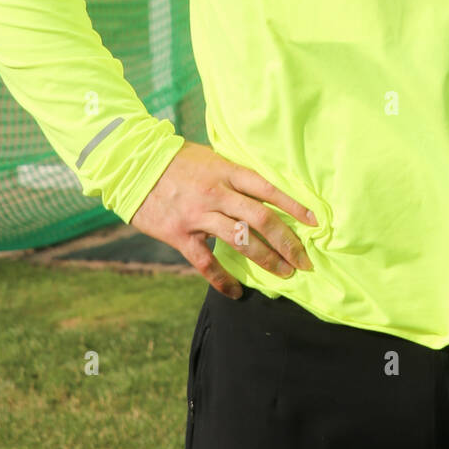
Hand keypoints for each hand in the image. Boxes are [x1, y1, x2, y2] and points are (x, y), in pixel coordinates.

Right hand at [130, 140, 317, 298]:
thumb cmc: (177, 160)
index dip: (295, 206)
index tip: (316, 222)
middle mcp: (217, 192)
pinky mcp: (179, 234)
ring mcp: (198, 214)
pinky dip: (222, 280)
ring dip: (265, 260)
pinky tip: (236, 291)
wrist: (133, 164)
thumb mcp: (210, 157)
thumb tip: (264, 191)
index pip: (269, 189)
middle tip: (304, 260)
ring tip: (284, 274)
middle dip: (287, 242)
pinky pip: (206, 262)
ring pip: (240, 240)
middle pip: (262, 218)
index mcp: (227, 171)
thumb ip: (234, 175)